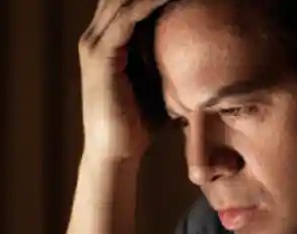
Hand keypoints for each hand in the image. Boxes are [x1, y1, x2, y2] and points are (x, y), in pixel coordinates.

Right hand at [78, 0, 170, 161]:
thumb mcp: (159, 79)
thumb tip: (202, 42)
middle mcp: (95, 35)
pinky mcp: (100, 56)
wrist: (116, 154)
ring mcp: (95, 44)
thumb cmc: (140, 123)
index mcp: (107, 38)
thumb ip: (168, 55)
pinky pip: (127, 17)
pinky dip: (150, 2)